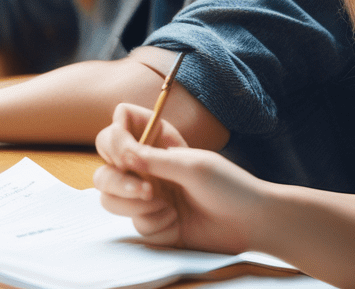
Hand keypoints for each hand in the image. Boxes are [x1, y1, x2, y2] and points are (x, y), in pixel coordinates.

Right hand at [93, 103, 267, 254]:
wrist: (250, 223)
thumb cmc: (229, 186)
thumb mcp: (192, 166)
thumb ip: (154, 160)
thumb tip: (123, 155)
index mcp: (157, 143)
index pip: (118, 128)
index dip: (115, 137)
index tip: (128, 152)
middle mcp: (147, 168)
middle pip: (104, 168)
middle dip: (119, 181)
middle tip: (146, 190)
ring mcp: (148, 197)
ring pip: (110, 199)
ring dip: (133, 205)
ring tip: (164, 208)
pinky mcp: (153, 223)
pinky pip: (136, 225)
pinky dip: (155, 224)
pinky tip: (177, 223)